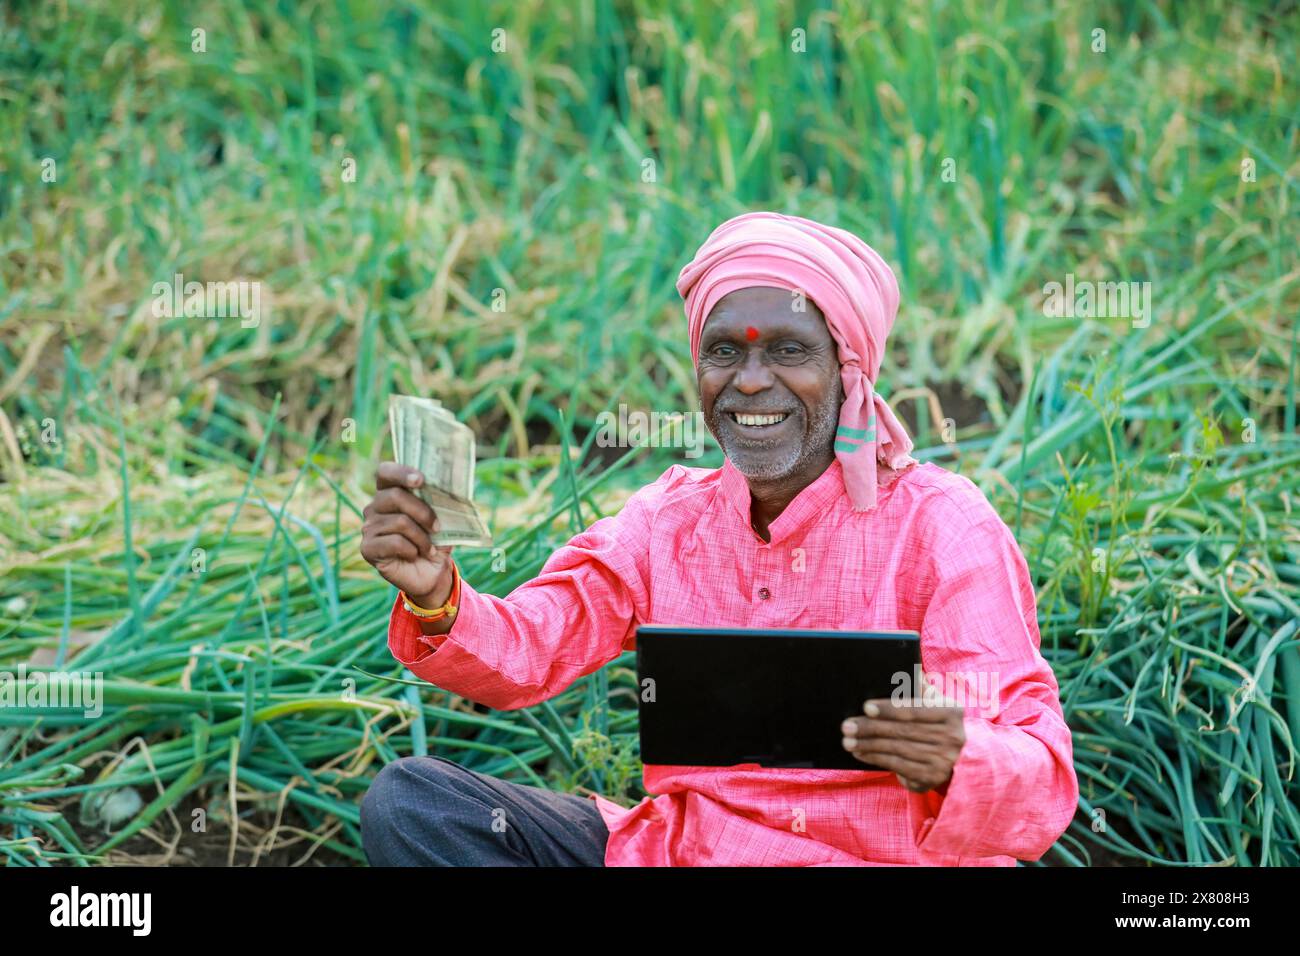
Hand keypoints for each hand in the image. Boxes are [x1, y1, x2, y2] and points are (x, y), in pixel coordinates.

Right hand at [360, 463, 455, 606]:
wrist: (431, 573)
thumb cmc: (435, 541)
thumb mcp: (443, 518)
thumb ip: (440, 501)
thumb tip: (451, 488)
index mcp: (390, 492)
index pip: (385, 472)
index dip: (401, 472)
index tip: (421, 480)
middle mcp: (374, 507)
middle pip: (395, 496)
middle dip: (423, 512)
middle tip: (437, 527)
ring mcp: (368, 527)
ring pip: (399, 522)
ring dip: (422, 537)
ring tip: (429, 548)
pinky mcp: (367, 548)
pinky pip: (395, 542)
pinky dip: (412, 550)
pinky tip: (414, 555)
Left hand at [841, 698, 965, 792]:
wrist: (956, 758)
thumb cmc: (936, 722)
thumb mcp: (934, 702)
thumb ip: (920, 687)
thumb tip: (901, 667)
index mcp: (952, 712)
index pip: (915, 709)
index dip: (889, 708)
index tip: (866, 707)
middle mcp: (952, 737)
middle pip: (902, 730)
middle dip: (870, 728)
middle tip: (847, 726)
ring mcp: (943, 759)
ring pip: (897, 749)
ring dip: (868, 745)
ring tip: (848, 741)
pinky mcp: (932, 777)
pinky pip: (898, 765)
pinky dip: (875, 758)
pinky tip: (860, 753)